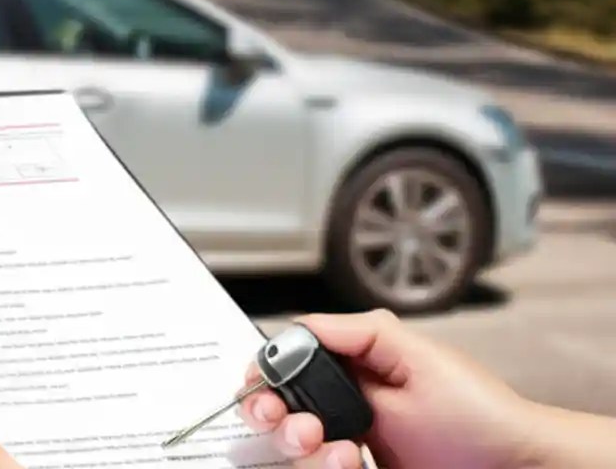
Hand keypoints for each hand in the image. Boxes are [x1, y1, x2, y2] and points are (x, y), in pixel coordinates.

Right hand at [238, 310, 534, 468]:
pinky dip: (323, 468)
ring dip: (305, 452)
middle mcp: (345, 407)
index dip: (266, 378)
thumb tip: (296, 327)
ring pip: (293, 451)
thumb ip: (357, 335)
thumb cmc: (482, 416)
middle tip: (301, 427)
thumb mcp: (417, 358)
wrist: (518, 468)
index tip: (264, 392)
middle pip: (277, 412)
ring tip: (342, 455)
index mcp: (353, 368)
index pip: (285, 366)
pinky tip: (349, 464)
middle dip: (277, 419)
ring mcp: (349, 447)